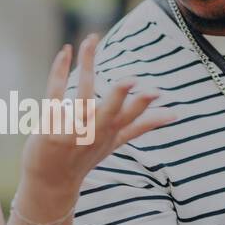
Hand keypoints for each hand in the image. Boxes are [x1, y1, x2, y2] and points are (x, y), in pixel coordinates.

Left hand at [17, 34, 174, 200]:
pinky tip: (66, 51)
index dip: (145, 110)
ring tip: (92, 41)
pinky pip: (55, 92)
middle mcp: (93, 133)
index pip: (132, 122)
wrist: (50, 182)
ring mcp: (70, 130)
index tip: (161, 97)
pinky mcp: (50, 125)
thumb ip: (142, 127)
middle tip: (130, 80)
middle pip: (109, 112)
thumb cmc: (85, 157)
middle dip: (119, 97)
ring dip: (88, 66)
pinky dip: (60, 70)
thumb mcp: (115, 143)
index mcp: (111, 134)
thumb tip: (174, 114)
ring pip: (81, 94)